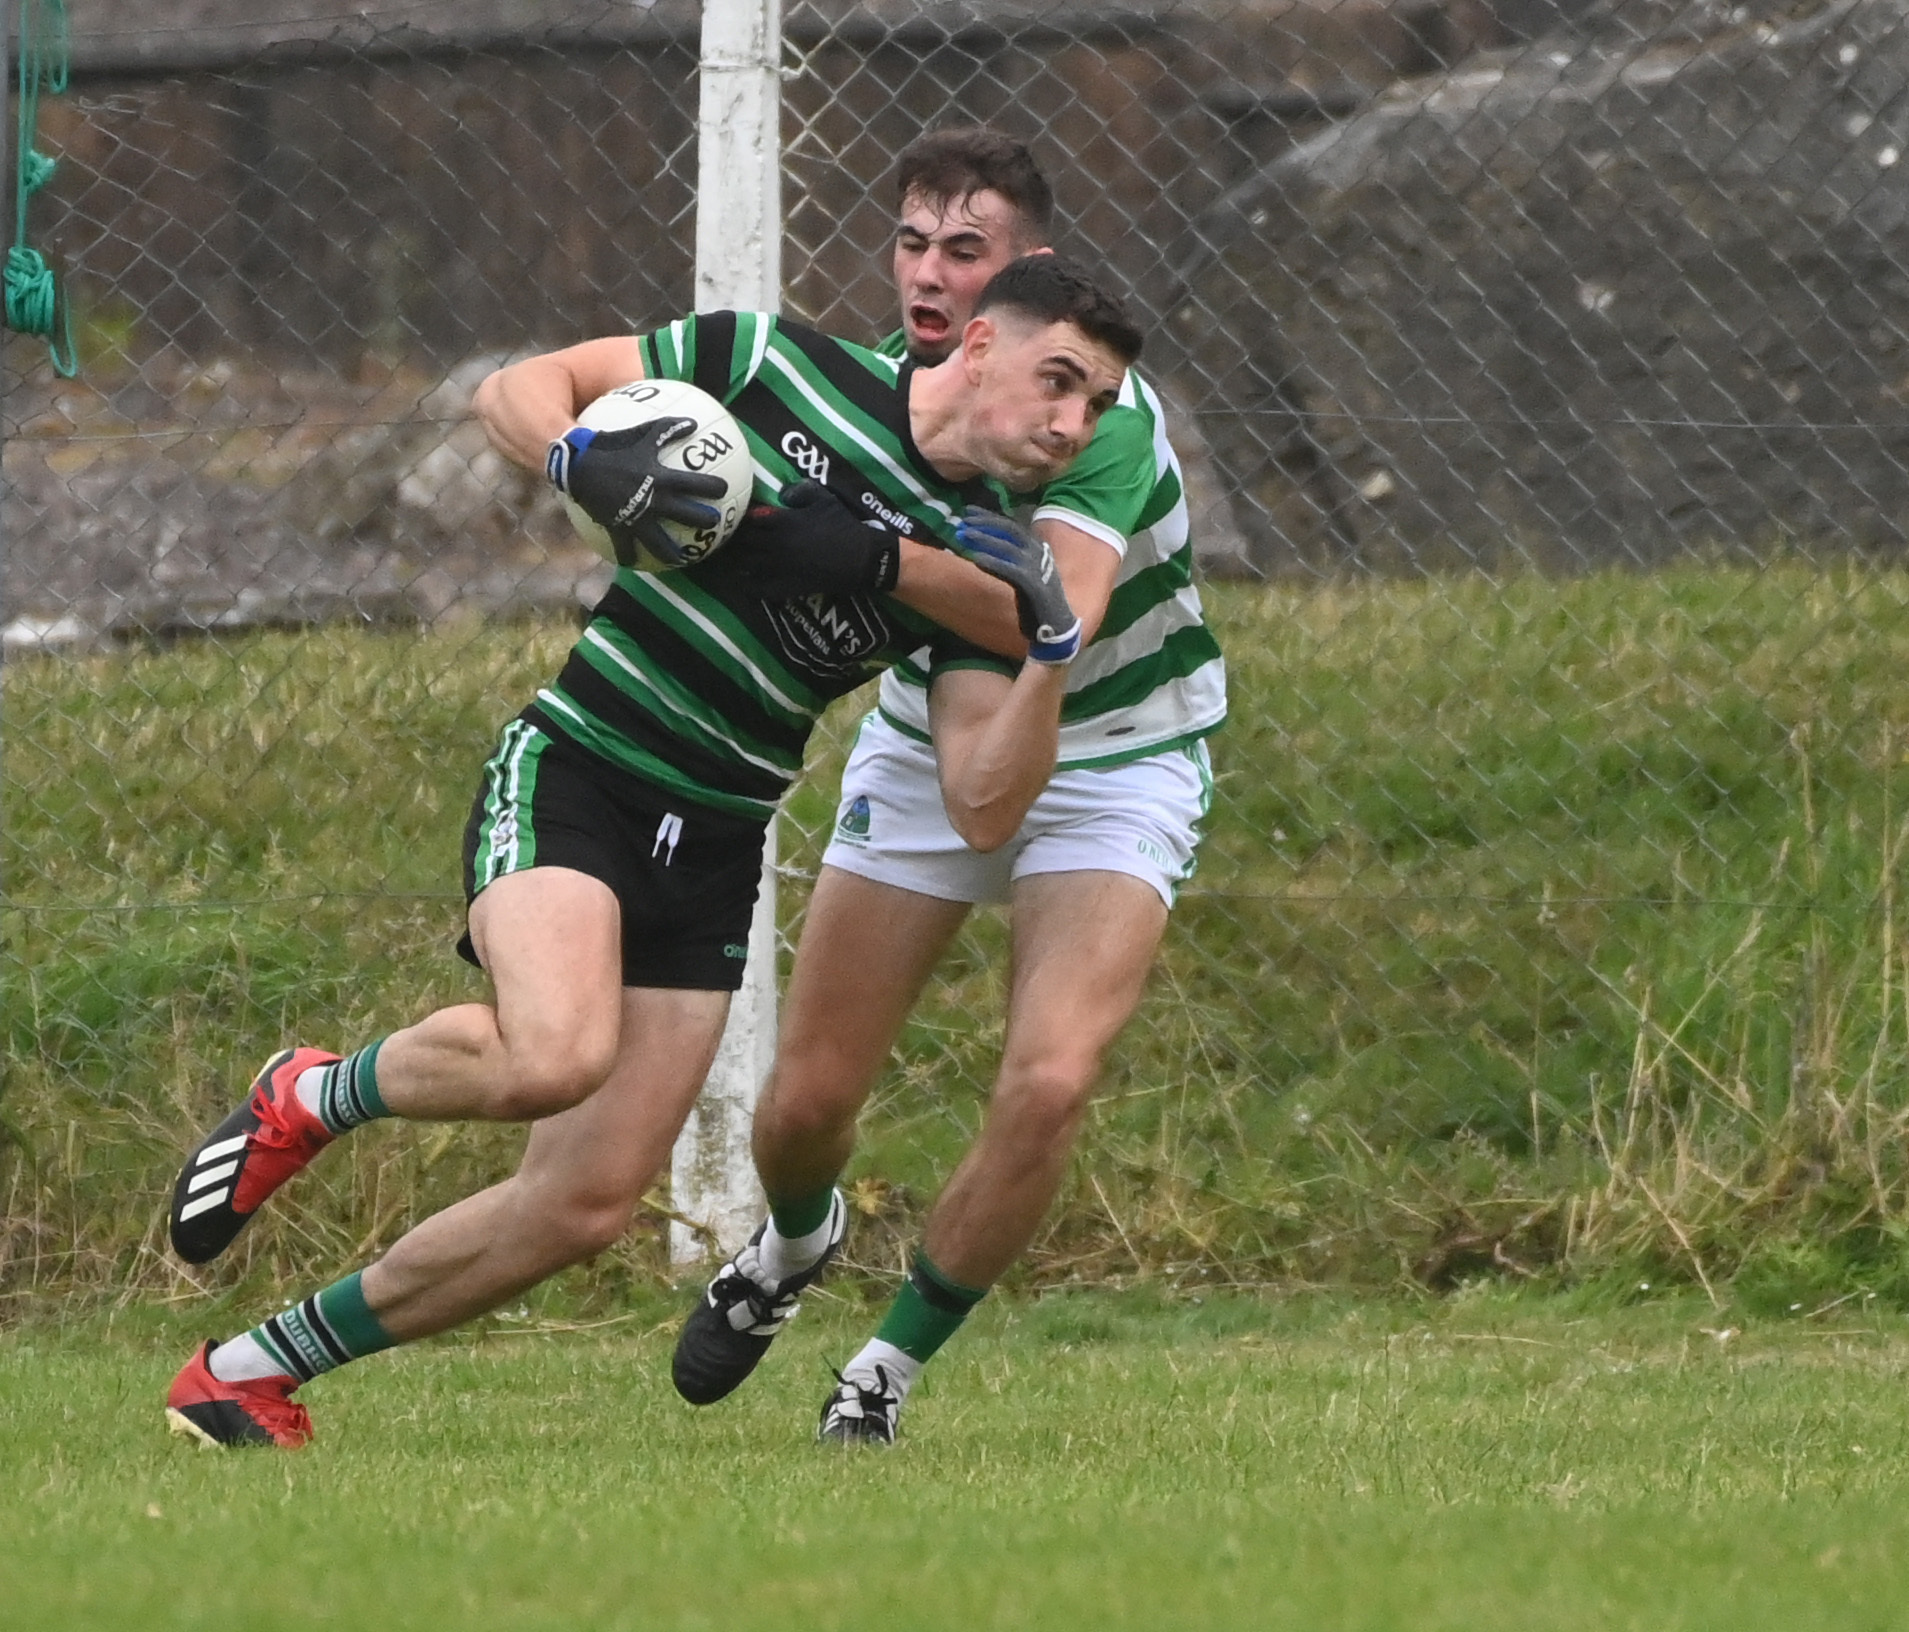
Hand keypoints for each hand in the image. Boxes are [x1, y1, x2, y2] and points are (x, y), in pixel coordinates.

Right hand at [546, 416, 727, 567]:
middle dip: (705, 520)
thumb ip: (667, 428)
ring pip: (660, 543)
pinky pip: (625, 548)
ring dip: (672, 553)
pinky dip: (628, 556)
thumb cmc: (611, 446)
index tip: (725, 490)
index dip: (714, 487)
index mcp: (662, 479)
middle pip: (688, 516)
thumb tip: (693, 422)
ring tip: (681, 561)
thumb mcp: (641, 433)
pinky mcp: (619, 528)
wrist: (578, 467)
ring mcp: (637, 519)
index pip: (696, 485)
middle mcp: (654, 502)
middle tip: (715, 524)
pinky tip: (632, 563)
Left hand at [705, 480, 899, 598]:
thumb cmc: (844, 525)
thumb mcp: (825, 498)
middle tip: (727, 540)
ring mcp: (779, 567)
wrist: (862, 558)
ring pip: (745, 565)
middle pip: (742, 542)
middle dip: (733, 540)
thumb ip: (800, 491)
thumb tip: (781, 494)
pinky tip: (741, 582)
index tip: (734, 519)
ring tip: (727, 560)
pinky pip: (758, 588)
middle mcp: (775, 544)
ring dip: (734, 561)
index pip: (748, 519)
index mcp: (782, 521)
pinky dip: (746, 585)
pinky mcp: (786, 586)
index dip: (739, 519)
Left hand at [952, 507, 1081, 664]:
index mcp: (1038, 550)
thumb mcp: (1022, 575)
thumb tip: (984, 544)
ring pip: (1009, 548)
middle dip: (986, 522)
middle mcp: (1040, 555)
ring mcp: (1039, 570)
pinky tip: (976, 559)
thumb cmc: (1036, 604)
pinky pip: (1011, 571)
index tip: (969, 512)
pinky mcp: (1035, 587)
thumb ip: (1008, 560)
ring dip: (985, 539)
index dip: (990, 517)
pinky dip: (994, 563)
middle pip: (1011, 530)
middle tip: (964, 520)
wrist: (1057, 630)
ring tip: (964, 535)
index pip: (1012, 526)